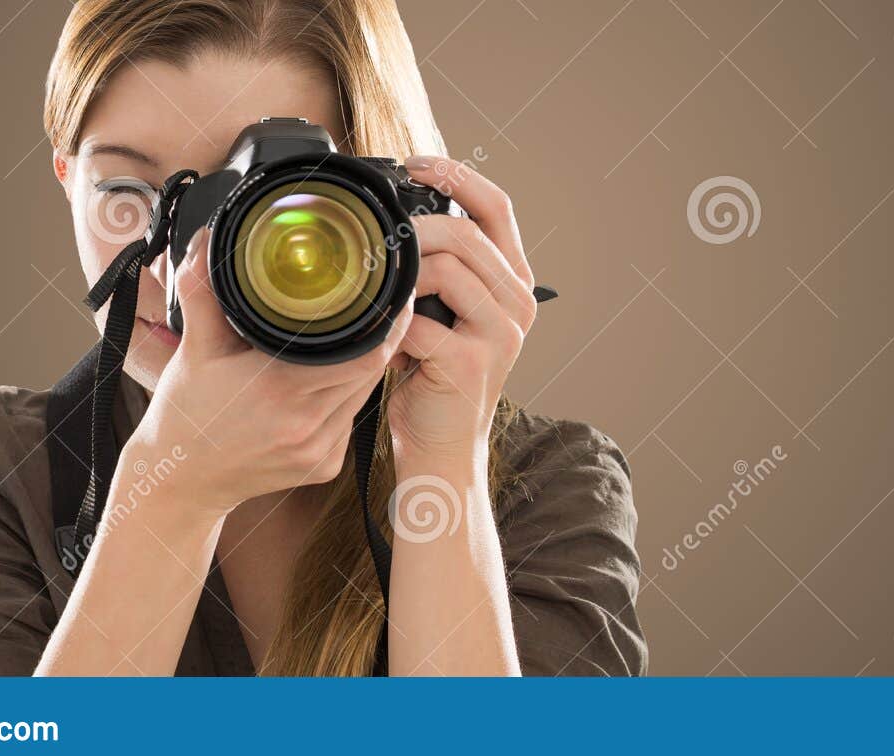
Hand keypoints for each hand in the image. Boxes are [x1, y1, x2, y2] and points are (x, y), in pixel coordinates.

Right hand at [120, 227, 411, 520]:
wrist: (181, 484)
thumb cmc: (185, 417)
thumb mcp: (194, 350)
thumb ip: (204, 293)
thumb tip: (207, 243)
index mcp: (282, 391)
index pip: (364, 352)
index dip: (386, 321)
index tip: (391, 292)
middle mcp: (308, 425)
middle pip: (372, 370)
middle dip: (381, 336)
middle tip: (384, 302)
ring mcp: (320, 451)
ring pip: (365, 394)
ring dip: (367, 364)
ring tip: (362, 334)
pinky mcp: (325, 467)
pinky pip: (351, 418)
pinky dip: (349, 393)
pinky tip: (333, 378)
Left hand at [384, 157, 536, 466]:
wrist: (441, 451)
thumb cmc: (433, 381)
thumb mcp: (444, 314)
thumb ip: (437, 271)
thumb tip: (396, 222)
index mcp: (513, 285)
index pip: (497, 207)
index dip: (456, 176)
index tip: (414, 165)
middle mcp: (517, 305)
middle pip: (466, 234)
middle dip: (413, 228)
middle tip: (376, 240)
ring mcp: (499, 336)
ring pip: (446, 269)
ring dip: (400, 275)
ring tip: (378, 294)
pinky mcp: (470, 365)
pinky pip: (419, 322)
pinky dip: (388, 324)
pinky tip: (377, 335)